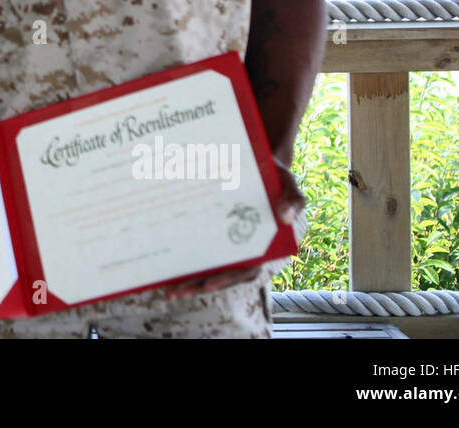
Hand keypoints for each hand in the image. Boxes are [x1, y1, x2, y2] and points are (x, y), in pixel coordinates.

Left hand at [162, 160, 304, 300]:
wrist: (258, 164)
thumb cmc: (276, 179)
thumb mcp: (290, 185)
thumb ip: (294, 200)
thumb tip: (285, 217)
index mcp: (261, 245)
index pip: (245, 270)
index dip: (227, 279)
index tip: (207, 285)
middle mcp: (243, 249)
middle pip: (220, 274)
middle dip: (197, 285)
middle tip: (175, 294)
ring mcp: (226, 243)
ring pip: (206, 268)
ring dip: (186, 281)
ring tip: (167, 291)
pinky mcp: (211, 233)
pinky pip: (196, 250)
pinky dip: (181, 261)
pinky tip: (165, 269)